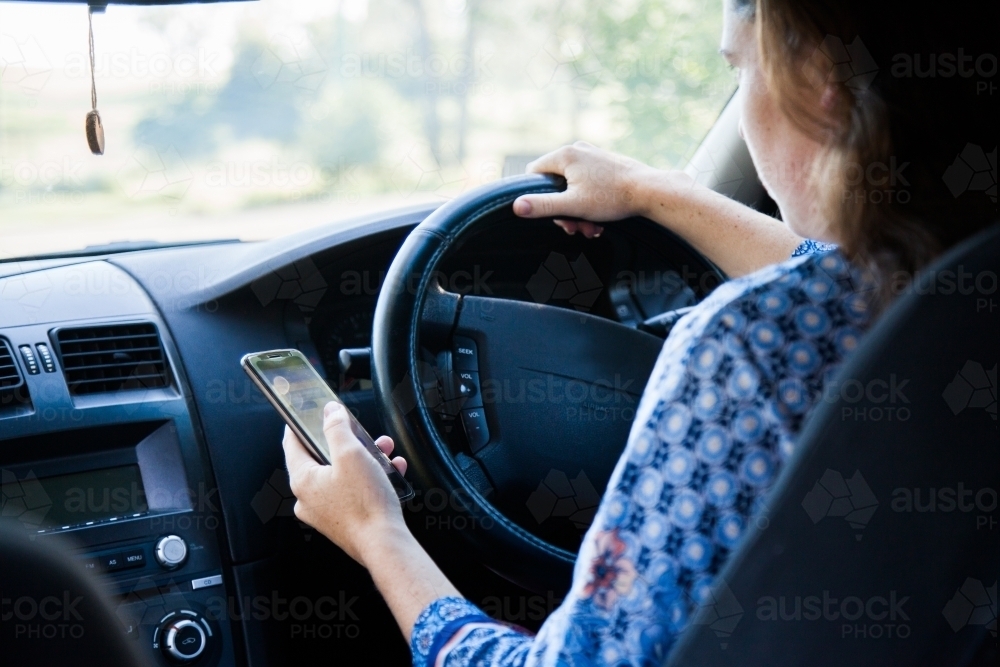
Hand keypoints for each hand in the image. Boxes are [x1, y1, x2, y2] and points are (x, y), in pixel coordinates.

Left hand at [283, 401, 407, 564]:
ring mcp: (325, 513)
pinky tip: (388, 473)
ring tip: (383, 454)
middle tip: (361, 434)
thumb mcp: (351, 454)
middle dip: (347, 443)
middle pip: (322, 459)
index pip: (292, 444)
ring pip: (342, 475)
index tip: (304, 414)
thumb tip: (330, 412)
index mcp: (302, 481)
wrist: (384, 544)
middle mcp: (308, 499)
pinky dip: (369, 480)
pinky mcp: (342, 522)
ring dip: (363, 460)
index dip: (299, 425)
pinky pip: (353, 492)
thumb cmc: (365, 505)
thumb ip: (337, 428)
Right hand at [512, 141, 656, 237]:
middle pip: (555, 184)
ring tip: (591, 228)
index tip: (551, 213)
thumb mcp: (572, 206)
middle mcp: (577, 150)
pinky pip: (588, 185)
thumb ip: (542, 206)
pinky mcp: (605, 164)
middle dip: (563, 210)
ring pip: (573, 188)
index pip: (534, 173)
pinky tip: (599, 221)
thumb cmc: (613, 197)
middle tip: (574, 227)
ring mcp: (593, 156)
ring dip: (578, 211)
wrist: (650, 191)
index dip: (537, 196)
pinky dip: (590, 203)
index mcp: (565, 155)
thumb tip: (516, 206)